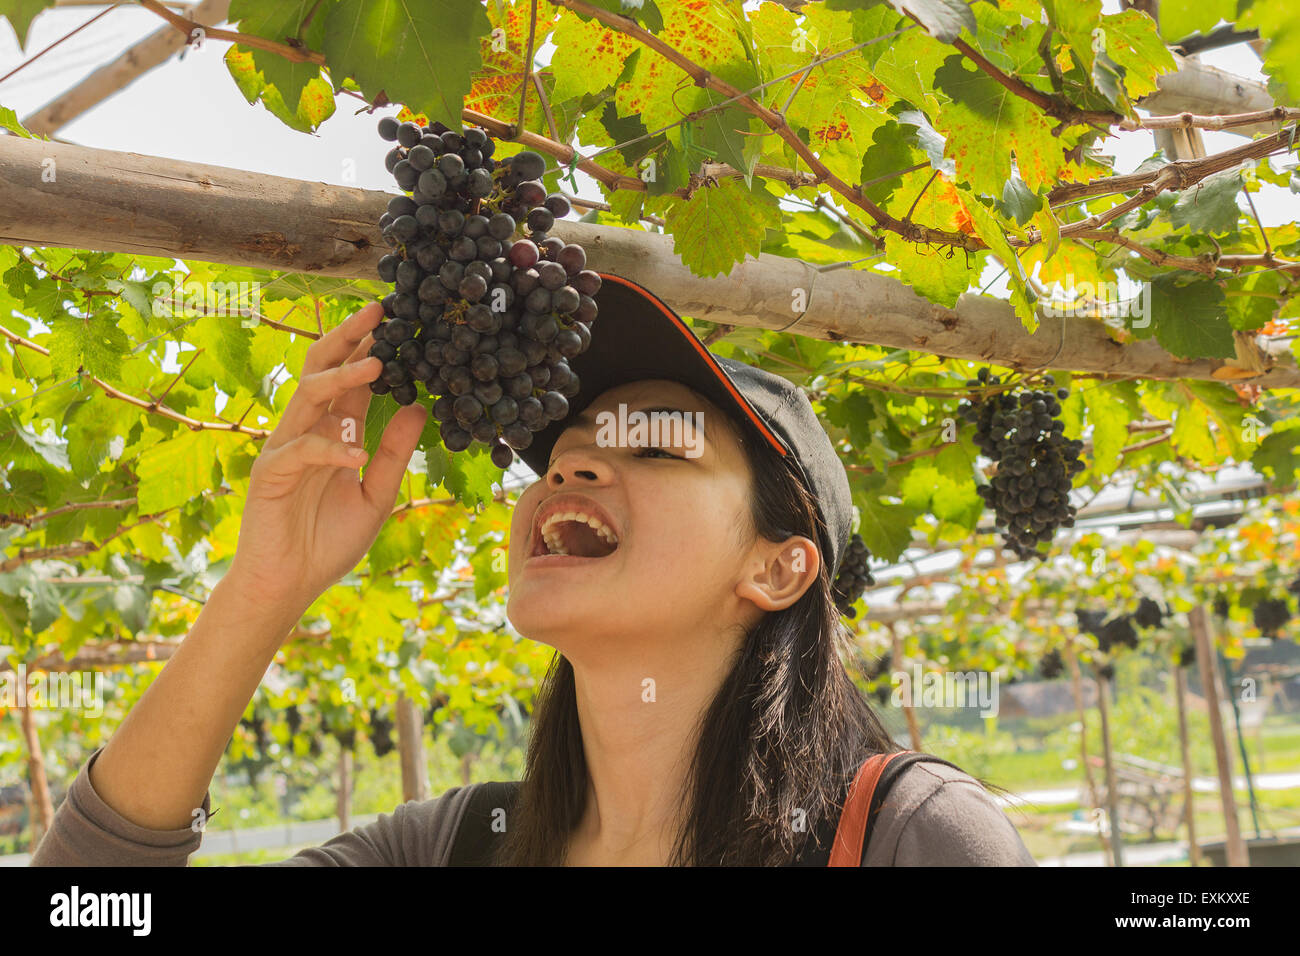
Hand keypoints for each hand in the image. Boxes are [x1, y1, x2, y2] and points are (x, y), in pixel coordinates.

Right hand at [225, 302, 427, 616]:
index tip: (400, 320)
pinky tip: (356, 453)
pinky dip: (330, 448)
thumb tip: (420, 407)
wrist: (289, 584)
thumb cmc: (328, 541)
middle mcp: (307, 430)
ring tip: (378, 363)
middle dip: (348, 337)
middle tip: (380, 311)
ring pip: (308, 396)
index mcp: (333, 431)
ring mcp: (285, 448)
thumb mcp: (377, 494)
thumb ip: (394, 453)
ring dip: (342, 377)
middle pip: (321, 368)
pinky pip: (301, 450)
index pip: (351, 379)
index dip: (372, 348)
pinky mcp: (270, 474)